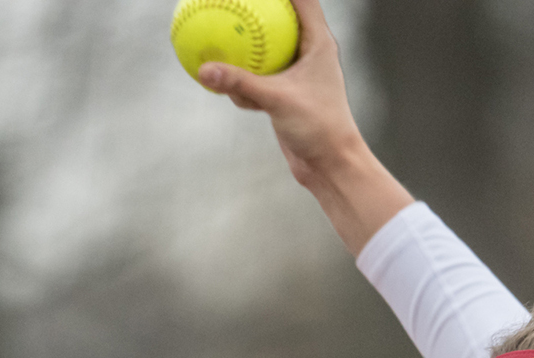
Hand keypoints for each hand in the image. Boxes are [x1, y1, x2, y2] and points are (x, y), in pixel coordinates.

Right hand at [195, 0, 412, 252]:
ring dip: (243, 44)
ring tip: (215, 27)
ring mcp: (295, 74)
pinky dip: (239, 78)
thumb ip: (240, 83)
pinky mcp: (283, 94)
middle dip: (255, 10)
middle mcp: (308, 54)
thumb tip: (203, 71)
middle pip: (279, 19)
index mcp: (318, 43)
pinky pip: (255, 78)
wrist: (331, 165)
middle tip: (228, 3)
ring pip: (264, 50)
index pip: (301, 1)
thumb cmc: (318, 128)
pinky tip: (214, 77)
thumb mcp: (277, 101)